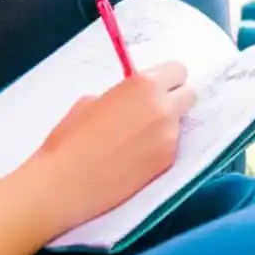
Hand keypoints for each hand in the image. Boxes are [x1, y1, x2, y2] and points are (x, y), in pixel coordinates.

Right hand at [36, 62, 195, 225]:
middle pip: (189, 95)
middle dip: (174, 99)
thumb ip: (124, 96)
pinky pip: (171, 146)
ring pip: (179, 124)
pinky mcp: (167, 163)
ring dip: (165, 126)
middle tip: (151, 111)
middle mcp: (164, 109)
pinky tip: (135, 158)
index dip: (166, 79)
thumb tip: (135, 101)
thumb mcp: (92, 101)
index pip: (177, 71)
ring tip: (135, 140)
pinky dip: (159, 148)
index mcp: (144, 86)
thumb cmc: (69, 139)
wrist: (64, 184)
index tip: (155, 87)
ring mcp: (169, 138)